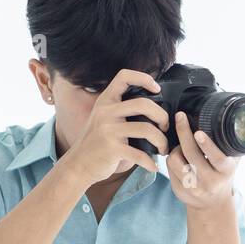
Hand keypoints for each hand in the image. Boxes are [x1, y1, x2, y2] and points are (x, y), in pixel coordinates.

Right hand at [63, 68, 170, 183]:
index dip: (143, 78)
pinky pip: (140, 154)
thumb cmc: (97, 143)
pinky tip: (153, 166)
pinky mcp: (112, 149)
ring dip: (161, 141)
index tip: (156, 89)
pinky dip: (150, 162)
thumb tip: (153, 109)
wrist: (79, 164)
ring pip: (147, 129)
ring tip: (163, 149)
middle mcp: (106, 112)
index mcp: (106, 101)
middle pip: (143, 104)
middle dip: (162, 116)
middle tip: (165, 127)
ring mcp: (108, 130)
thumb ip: (122, 111)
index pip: (124, 77)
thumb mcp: (104, 119)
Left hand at [166, 110, 239, 210]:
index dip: (207, 145)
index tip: (199, 132)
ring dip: (176, 148)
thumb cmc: (222, 175)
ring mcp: (194, 187)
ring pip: (175, 159)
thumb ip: (233, 144)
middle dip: (184, 132)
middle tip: (180, 117)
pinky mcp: (180, 191)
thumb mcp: (233, 162)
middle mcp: (210, 181)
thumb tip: (237, 120)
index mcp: (225, 171)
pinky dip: (172, 158)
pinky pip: (169, 167)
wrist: (213, 204)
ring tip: (183, 146)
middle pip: (191, 154)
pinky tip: (179, 158)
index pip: (217, 158)